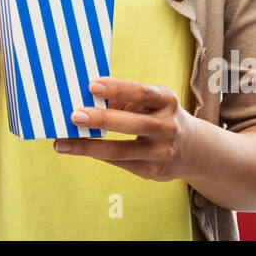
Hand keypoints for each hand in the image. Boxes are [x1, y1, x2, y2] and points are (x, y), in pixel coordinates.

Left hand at [53, 77, 196, 181]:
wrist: (193, 149)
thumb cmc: (158, 116)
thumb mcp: (150, 102)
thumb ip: (123, 99)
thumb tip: (83, 98)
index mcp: (166, 100)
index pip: (141, 92)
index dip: (117, 88)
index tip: (91, 85)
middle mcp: (167, 126)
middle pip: (132, 123)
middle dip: (101, 119)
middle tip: (74, 115)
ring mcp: (161, 151)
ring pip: (121, 150)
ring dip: (88, 146)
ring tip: (62, 143)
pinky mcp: (153, 171)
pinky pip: (119, 162)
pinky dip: (95, 155)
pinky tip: (74, 149)